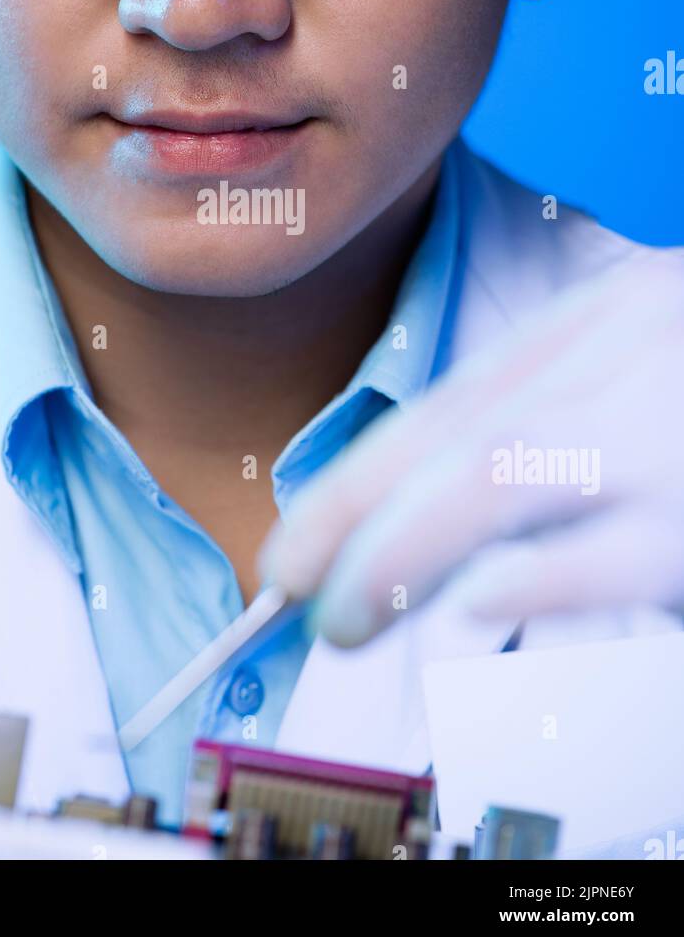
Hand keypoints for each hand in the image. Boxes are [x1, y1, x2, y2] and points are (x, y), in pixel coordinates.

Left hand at [259, 246, 683, 646]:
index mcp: (602, 318)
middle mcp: (625, 352)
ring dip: (400, 551)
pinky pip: (614, 553)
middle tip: (289, 586)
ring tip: (345, 618)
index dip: (358, 480)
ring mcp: (664, 429)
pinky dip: (537, 581)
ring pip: (499, 475)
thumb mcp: (650, 365)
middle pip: (459, 432)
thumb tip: (463, 530)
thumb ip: (568, 412)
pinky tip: (476, 605)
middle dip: (352, 514)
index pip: (454, 403)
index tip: (295, 545)